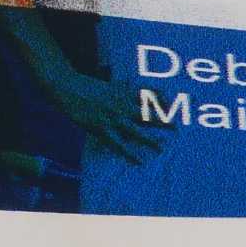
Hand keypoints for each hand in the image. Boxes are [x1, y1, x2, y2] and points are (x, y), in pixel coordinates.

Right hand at [48, 66, 163, 162]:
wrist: (67, 86)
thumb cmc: (86, 86)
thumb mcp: (108, 85)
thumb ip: (122, 91)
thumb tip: (130, 94)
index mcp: (125, 92)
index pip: (150, 95)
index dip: (163, 100)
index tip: (174, 106)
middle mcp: (122, 104)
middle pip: (148, 113)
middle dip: (164, 121)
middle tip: (178, 128)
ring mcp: (112, 117)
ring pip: (136, 130)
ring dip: (150, 140)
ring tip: (162, 148)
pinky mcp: (101, 128)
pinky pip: (118, 144)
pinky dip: (128, 153)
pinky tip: (137, 161)